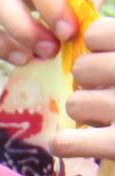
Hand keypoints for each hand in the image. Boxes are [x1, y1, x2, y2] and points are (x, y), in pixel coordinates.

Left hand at [59, 17, 114, 156]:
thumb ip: (113, 42)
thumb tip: (84, 31)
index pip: (94, 34)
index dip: (98, 48)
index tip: (112, 57)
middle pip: (82, 68)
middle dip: (92, 81)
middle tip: (113, 91)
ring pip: (76, 104)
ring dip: (88, 113)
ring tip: (113, 117)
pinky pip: (66, 142)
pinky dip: (67, 144)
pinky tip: (74, 143)